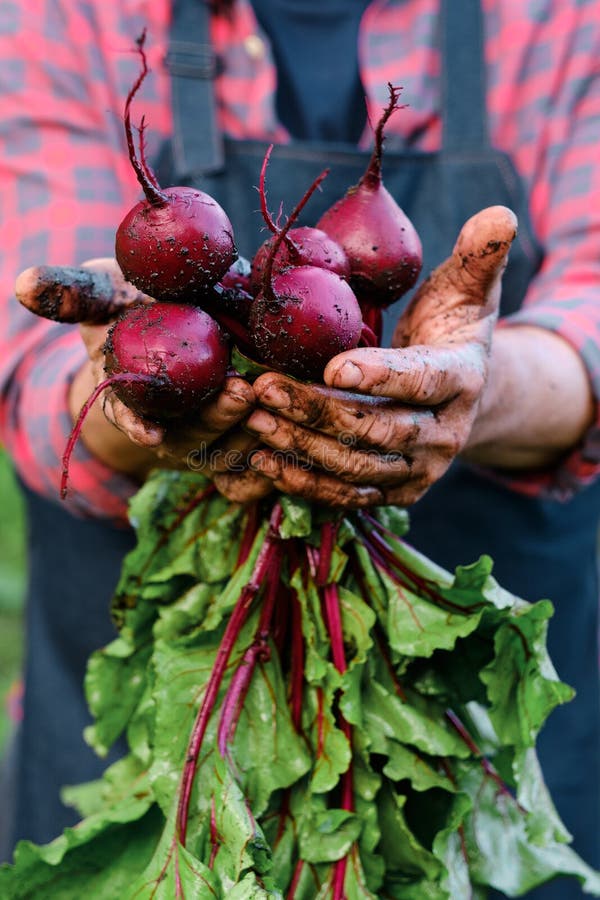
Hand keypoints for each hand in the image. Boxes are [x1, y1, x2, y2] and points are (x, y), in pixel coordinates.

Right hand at [15, 258, 261, 487]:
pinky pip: (260, 442)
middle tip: (239, 393)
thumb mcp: (99, 292)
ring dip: (251, 424)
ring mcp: (206, 426)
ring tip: (272, 395)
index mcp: (129, 393)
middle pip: (192, 434)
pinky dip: (274, 436)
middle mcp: (168, 419)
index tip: (148, 432)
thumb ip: (72, 293)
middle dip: (215, 420)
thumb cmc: (128, 303)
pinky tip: (295, 413)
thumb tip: (26, 284)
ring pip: (230, 441)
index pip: (127, 414)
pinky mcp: (242, 423)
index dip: (134, 423)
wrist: (169, 315)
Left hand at [237, 206, 516, 507]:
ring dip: (302, 446)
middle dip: (317, 411)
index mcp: (463, 379)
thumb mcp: (469, 289)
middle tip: (264, 386)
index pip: (421, 381)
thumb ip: (480, 255)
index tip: (331, 366)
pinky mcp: (395, 491)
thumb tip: (501, 214)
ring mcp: (420, 469)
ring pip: (357, 467)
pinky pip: (348, 495)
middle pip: (378, 429)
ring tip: (254, 417)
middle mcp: (446, 434)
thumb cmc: (453, 328)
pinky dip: (305, 482)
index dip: (380, 376)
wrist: (461, 392)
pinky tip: (264, 459)